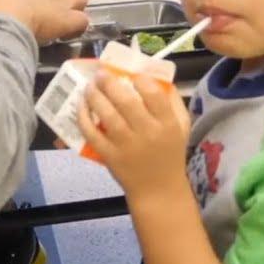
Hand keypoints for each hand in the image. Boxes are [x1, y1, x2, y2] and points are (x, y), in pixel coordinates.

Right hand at [0, 0, 89, 43]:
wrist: (2, 17)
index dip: (35, 0)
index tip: (29, 11)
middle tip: (54, 14)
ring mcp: (56, 0)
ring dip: (74, 9)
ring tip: (65, 25)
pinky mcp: (67, 19)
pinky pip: (82, 20)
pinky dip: (77, 28)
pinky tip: (68, 35)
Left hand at [76, 70, 191, 198]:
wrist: (159, 190)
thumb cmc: (170, 154)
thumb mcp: (182, 126)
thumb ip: (173, 100)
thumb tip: (156, 75)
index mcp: (167, 124)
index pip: (154, 94)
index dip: (141, 78)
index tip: (132, 73)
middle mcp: (147, 133)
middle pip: (126, 101)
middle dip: (110, 83)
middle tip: (101, 74)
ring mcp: (126, 146)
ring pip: (107, 115)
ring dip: (94, 96)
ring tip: (89, 85)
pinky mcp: (110, 156)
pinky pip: (92, 133)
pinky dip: (84, 117)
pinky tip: (81, 105)